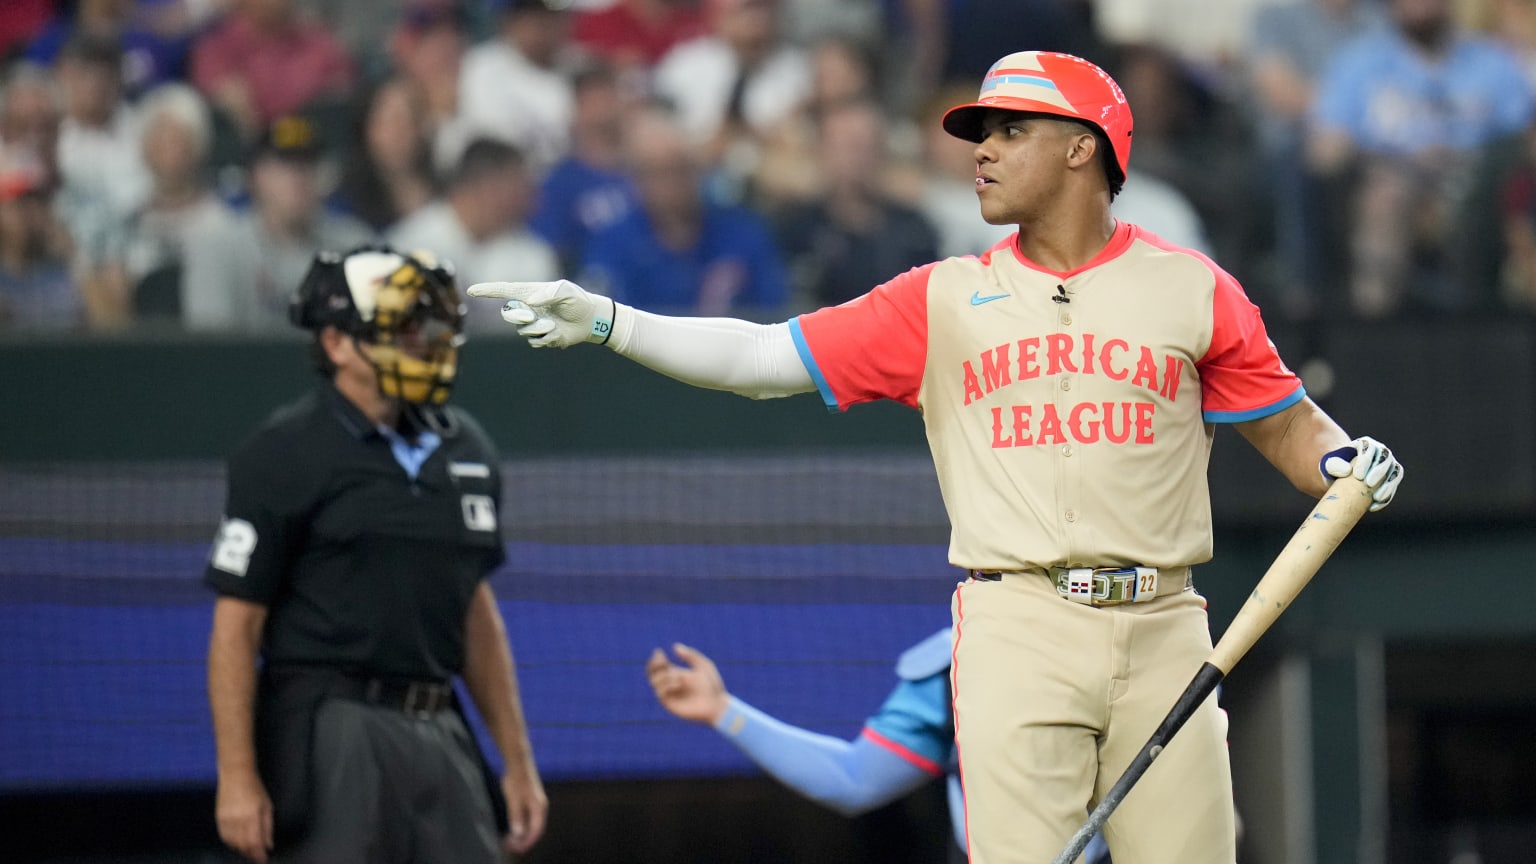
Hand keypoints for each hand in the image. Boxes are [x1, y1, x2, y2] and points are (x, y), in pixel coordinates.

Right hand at [215, 770, 272, 862]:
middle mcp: (237, 819)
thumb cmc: (255, 788)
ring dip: (241, 850)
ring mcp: (226, 819)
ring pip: (232, 843)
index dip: (259, 855)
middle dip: (251, 854)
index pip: (254, 842)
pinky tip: (238, 844)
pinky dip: (231, 843)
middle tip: (258, 857)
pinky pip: (224, 837)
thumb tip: (268, 845)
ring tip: (249, 852)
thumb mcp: (267, 806)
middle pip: (243, 845)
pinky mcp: (219, 818)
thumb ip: (268, 827)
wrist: (235, 774)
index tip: (263, 860)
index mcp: (252, 815)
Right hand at [466, 280, 615, 347]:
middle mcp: (528, 308)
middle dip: (518, 316)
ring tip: (553, 324)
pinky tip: (557, 333)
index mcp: (530, 293)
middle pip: (508, 314)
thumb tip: (532, 301)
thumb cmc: (578, 300)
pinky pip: (535, 341)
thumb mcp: (567, 291)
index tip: (472, 290)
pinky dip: (546, 338)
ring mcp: (533, 323)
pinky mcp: (541, 337)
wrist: (590, 319)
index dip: (487, 291)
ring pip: (523, 330)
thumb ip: (550, 293)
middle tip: (531, 316)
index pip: (504, 291)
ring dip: (538, 328)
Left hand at [500, 759, 547, 854]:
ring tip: (509, 839)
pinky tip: (512, 827)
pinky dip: (521, 826)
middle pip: (535, 830)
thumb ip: (516, 817)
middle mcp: (540, 808)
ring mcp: (536, 804)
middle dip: (523, 840)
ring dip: (522, 834)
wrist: (519, 762)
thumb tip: (518, 834)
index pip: (536, 832)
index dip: (526, 842)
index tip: (514, 848)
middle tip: (509, 846)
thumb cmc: (516, 780)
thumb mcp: (514, 800)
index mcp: (539, 808)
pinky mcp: (531, 800)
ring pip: (531, 824)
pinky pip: (528, 818)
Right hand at [647, 643, 729, 725]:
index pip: (659, 666)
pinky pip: (659, 694)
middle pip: (652, 673)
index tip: (659, 652)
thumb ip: (690, 655)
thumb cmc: (712, 685)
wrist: (716, 704)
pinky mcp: (670, 704)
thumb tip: (675, 646)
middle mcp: (671, 684)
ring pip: (655, 682)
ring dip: (664, 676)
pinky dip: (666, 686)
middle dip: (653, 665)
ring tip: (678, 677)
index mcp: (677, 674)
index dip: (655, 659)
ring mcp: (670, 694)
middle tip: (662, 661)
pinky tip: (677, 684)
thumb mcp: (703, 665)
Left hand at [1320, 435, 1402, 511]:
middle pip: (1385, 457)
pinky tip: (1374, 506)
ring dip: (1388, 484)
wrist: (1340, 478)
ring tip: (1376, 497)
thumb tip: (1347, 470)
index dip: (1366, 460)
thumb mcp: (1329, 466)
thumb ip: (1334, 465)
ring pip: (1395, 471)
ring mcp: (1388, 465)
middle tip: (1368, 483)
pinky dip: (1387, 497)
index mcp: (1365, 444)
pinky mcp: (1391, 479)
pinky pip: (1393, 486)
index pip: (1369, 447)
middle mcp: (1380, 452)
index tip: (1357, 475)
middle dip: (1379, 471)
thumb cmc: (1334, 469)